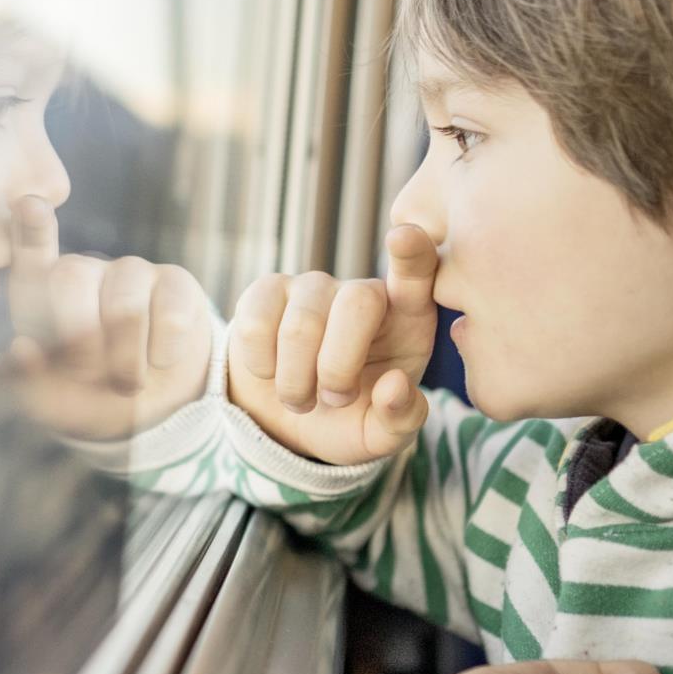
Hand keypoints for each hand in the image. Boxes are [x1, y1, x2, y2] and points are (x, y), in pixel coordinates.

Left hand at [1, 196, 212, 440]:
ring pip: (124, 308)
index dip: (30, 228)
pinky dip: (162, 354)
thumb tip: (20, 349)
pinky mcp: (176, 283)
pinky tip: (159, 360)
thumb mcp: (49, 397)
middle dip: (78, 341)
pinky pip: (171, 317)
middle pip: (71, 278)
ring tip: (127, 382)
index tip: (29, 205)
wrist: (154, 407)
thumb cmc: (89, 394)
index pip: (30, 250)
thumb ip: (25, 379)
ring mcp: (131, 271)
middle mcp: (84, 271)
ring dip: (124, 361)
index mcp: (42, 292)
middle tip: (89, 376)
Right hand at [226, 223, 440, 464]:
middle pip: (357, 302)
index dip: (411, 254)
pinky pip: (257, 323)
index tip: (403, 237)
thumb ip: (400, 419)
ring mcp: (312, 287)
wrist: (286, 423)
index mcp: (406, 318)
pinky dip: (262, 366)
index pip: (416, 272)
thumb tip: (396, 384)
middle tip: (334, 400)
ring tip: (301, 400)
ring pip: (302, 324)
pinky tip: (271, 374)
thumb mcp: (381, 437)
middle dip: (338, 367)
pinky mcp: (266, 292)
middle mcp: (361, 292)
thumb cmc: (347, 421)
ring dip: (296, 381)